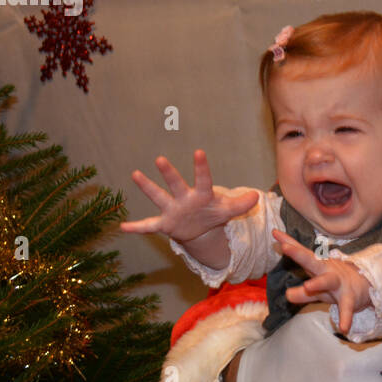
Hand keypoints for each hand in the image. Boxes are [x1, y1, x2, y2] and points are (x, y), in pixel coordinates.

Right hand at [120, 150, 259, 267]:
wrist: (198, 229)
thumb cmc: (212, 213)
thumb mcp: (227, 211)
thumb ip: (240, 205)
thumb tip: (257, 197)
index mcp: (201, 195)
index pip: (203, 180)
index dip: (202, 168)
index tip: (199, 152)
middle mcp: (184, 199)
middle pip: (176, 184)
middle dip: (169, 173)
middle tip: (160, 159)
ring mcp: (172, 209)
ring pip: (159, 197)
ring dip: (147, 187)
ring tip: (135, 173)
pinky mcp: (165, 223)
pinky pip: (148, 226)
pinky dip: (137, 228)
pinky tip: (123, 227)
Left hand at [272, 229, 371, 334]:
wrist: (368, 286)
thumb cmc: (339, 285)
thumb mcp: (319, 289)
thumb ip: (302, 292)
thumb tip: (285, 295)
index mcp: (319, 267)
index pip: (302, 255)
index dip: (289, 244)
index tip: (275, 234)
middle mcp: (328, 272)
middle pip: (313, 261)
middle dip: (300, 255)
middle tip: (286, 248)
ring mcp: (339, 284)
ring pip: (328, 281)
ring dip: (318, 283)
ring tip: (308, 286)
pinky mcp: (349, 298)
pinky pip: (346, 308)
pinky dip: (345, 317)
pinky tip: (343, 327)